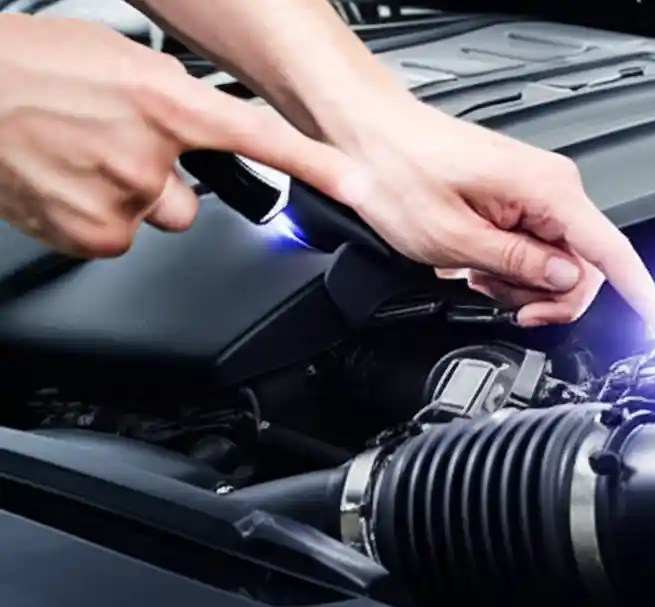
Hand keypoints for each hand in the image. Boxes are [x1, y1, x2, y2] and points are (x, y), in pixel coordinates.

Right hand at [0, 14, 355, 257]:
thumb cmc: (30, 64)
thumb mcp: (123, 61)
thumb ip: (175, 99)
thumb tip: (202, 121)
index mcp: (168, 104)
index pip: (262, 140)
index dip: (318, 167)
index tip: (360, 186)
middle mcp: (152, 158)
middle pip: (191, 199)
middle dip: (162, 180)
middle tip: (111, 146)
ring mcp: (121, 202)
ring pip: (153, 218)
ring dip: (126, 198)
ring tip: (78, 159)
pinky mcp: (93, 236)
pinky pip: (114, 236)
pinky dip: (92, 216)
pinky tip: (63, 181)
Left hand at [324, 96, 654, 329]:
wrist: (374, 138)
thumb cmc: (403, 171)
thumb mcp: (455, 237)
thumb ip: (518, 266)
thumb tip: (567, 283)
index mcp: (547, 191)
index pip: (612, 253)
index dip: (646, 296)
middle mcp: (553, 188)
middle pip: (585, 270)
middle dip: (549, 299)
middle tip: (503, 303)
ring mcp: (540, 194)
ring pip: (559, 266)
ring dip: (522, 285)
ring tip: (477, 274)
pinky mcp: (524, 201)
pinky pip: (539, 250)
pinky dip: (513, 270)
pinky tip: (479, 264)